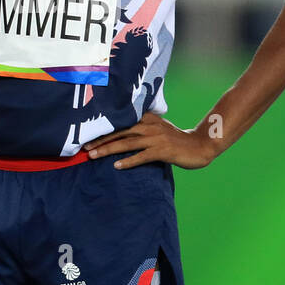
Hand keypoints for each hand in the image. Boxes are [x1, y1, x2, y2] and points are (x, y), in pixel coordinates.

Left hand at [83, 112, 216, 169]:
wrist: (200, 145)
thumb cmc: (177, 139)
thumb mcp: (159, 127)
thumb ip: (143, 126)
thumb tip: (122, 132)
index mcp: (148, 118)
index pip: (121, 121)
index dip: (104, 128)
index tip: (87, 134)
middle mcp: (150, 126)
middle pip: (120, 132)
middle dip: (101, 139)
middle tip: (84, 147)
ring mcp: (156, 138)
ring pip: (127, 143)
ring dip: (108, 150)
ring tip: (93, 156)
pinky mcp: (163, 151)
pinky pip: (142, 156)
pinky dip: (128, 161)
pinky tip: (117, 166)